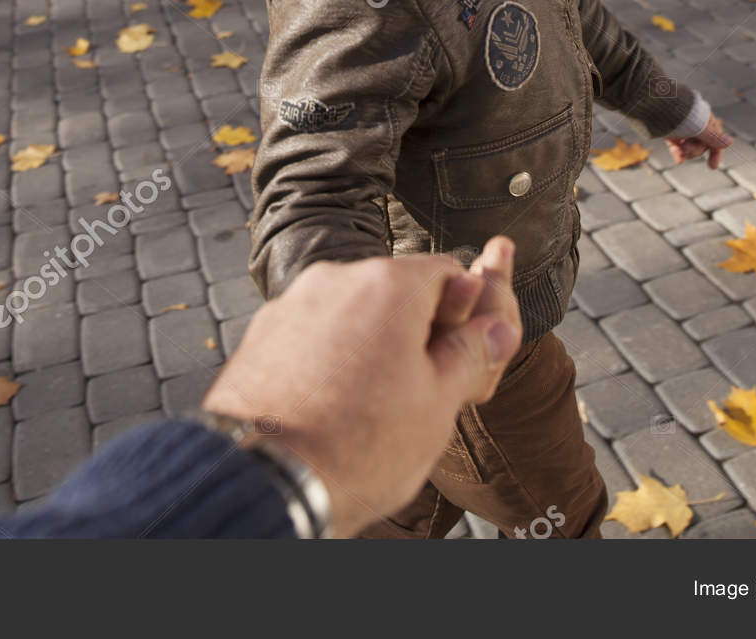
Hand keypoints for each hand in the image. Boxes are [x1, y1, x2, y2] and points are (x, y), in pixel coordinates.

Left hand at [200, 237, 521, 537]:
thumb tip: (495, 329)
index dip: (465, 313)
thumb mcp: (438, 403)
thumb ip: (471, 354)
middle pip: (395, 291)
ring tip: (369, 405)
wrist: (268, 484)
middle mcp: (335, 279)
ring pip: (350, 312)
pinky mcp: (260, 334)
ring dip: (368, 343)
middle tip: (421, 386)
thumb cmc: (357, 448)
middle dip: (413, 328)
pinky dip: (327, 357)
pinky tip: (331, 404)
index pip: (448, 272)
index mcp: (389, 285)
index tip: (463, 350)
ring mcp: (291, 304)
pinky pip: (311, 333)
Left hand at [666, 113, 732, 169]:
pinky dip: (678, 153)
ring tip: (679, 150)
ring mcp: (683, 129)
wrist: (656, 104)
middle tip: (685, 149)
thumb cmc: (680, 114)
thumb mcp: (698, 127)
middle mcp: (696, 124)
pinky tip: (678, 160)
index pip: (716, 139)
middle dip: (695, 150)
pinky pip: (677, 147)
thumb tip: (730, 142)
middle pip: (701, 145)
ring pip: (689, 147)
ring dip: (686, 151)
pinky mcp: (671, 132)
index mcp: (707, 119)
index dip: (716, 153)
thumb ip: (713, 137)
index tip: (712, 167)